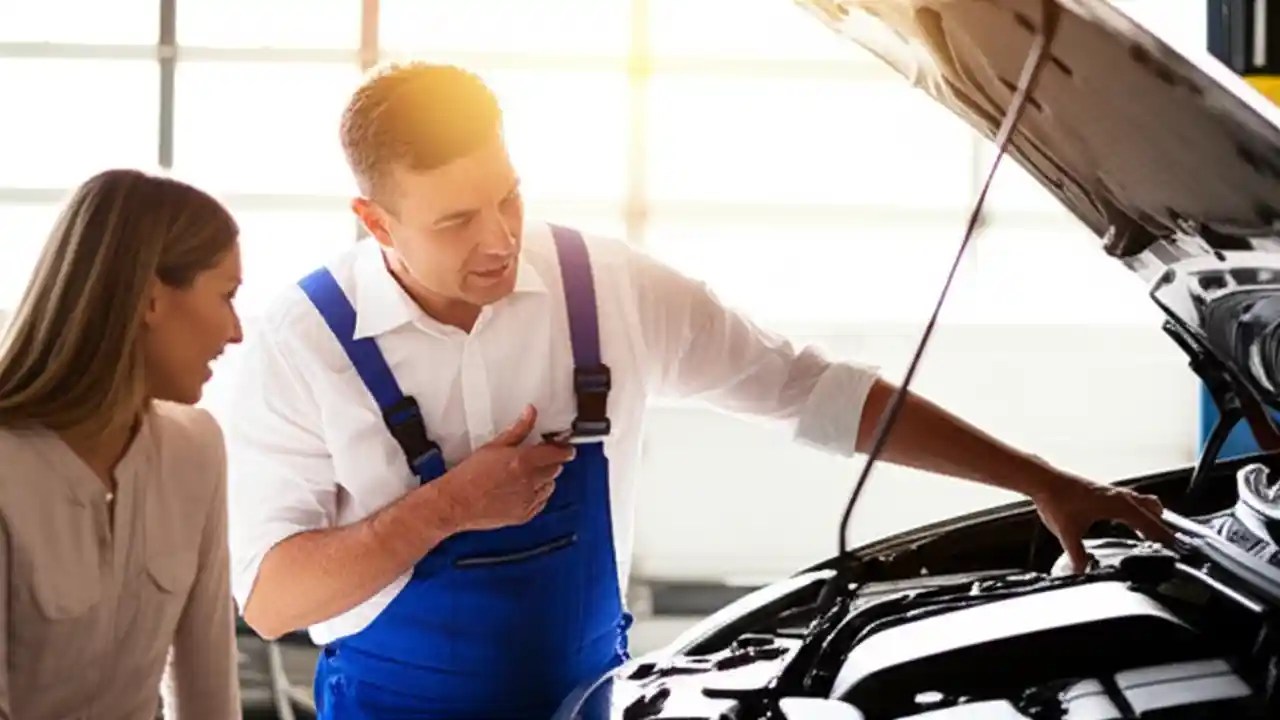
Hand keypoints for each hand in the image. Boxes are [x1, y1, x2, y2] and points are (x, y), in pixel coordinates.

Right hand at [436, 405, 575, 532]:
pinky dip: (538, 495)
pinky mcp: (523, 515)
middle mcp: (530, 482)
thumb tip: (531, 413)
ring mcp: (528, 500)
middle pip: (555, 470)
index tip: (566, 448)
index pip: (555, 454)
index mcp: (523, 461)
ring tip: (530, 475)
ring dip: (546, 479)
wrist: (456, 503)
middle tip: (544, 458)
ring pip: (549, 487)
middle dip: (553, 463)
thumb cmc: (469, 475)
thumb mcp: (493, 446)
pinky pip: (541, 503)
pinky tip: (526, 490)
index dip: (564, 450)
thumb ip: (518, 430)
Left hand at [1030, 471, 1174, 572]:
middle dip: (1161, 526)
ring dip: (1150, 516)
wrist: (1044, 481)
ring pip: (1142, 502)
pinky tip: (1129, 521)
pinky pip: (1130, 501)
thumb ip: (1076, 554)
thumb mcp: (1067, 533)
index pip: (1148, 522)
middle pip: (1151, 510)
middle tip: (1170, 542)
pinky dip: (1137, 511)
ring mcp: (1112, 492)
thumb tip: (1082, 571)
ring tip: (1155, 532)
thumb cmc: (1057, 500)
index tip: (1175, 545)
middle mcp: (1118, 496)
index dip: (1162, 535)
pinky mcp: (1103, 491)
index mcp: (1117, 505)